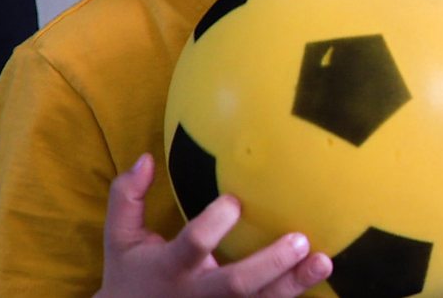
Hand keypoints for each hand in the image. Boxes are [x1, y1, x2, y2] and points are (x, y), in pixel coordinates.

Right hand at [96, 153, 331, 296]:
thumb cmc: (130, 275)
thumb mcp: (119, 239)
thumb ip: (126, 197)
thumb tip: (145, 158)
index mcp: (169, 268)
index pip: (193, 245)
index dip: (214, 225)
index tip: (235, 201)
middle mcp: (196, 296)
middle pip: (236, 285)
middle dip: (270, 264)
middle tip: (300, 241)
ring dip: (293, 285)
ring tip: (323, 262)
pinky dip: (291, 297)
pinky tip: (316, 278)